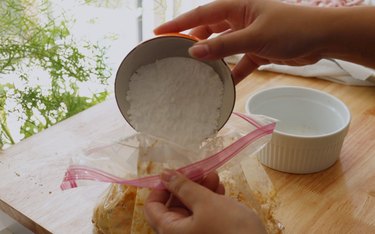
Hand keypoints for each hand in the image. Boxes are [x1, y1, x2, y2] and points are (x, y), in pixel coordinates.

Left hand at [144, 170, 266, 233]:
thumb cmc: (230, 228)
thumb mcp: (206, 203)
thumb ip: (183, 187)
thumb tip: (164, 174)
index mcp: (170, 230)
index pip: (152, 206)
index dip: (162, 187)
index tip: (177, 173)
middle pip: (173, 205)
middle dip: (187, 184)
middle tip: (201, 170)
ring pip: (190, 207)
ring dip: (200, 189)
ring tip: (214, 176)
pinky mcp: (210, 233)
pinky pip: (203, 214)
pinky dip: (210, 200)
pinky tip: (220, 188)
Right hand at [154, 0, 325, 83]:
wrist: (322, 38)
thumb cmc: (291, 28)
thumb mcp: (254, 37)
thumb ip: (224, 46)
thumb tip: (194, 52)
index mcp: (237, 7)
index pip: (201, 14)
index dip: (179, 23)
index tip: (159, 32)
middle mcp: (240, 19)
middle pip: (209, 31)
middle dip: (194, 44)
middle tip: (176, 57)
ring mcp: (249, 35)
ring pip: (223, 48)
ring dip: (213, 61)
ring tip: (196, 74)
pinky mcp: (258, 50)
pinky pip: (239, 62)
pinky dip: (233, 72)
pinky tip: (224, 85)